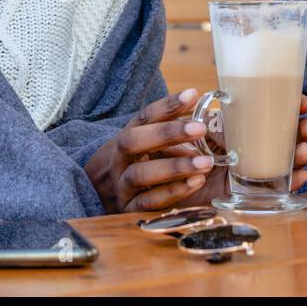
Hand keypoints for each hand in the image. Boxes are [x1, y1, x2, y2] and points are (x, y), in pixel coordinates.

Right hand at [84, 89, 216, 212]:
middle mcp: (118, 160)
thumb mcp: (143, 146)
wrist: (97, 198)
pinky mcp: (127, 210)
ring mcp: (120, 186)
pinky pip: (148, 203)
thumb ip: (170, 134)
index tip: (192, 94)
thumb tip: (209, 116)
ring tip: (206, 162)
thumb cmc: (131, 167)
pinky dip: (173, 192)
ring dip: (175, 167)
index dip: (167, 106)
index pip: (143, 117)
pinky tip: (196, 182)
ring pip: (140, 174)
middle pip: (133, 141)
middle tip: (200, 128)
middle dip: (167, 133)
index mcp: (124, 138)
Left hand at [169, 94, 306, 205]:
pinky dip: (289, 183)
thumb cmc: (170, 147)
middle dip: (300, 131)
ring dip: (297, 155)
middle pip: (282, 137)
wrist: (156, 179)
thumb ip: (200, 119)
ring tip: (305, 151)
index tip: (305, 102)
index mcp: (236, 126)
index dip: (290, 107)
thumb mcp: (186, 129)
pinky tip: (300, 176)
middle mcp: (247, 147)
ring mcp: (248, 169)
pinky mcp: (243, 192)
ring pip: (282, 161)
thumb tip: (202, 105)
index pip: (268, 113)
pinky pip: (271, 188)